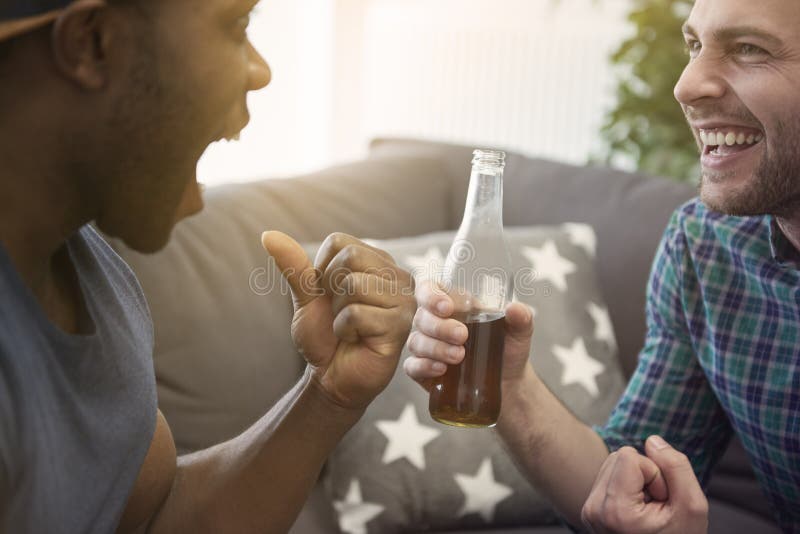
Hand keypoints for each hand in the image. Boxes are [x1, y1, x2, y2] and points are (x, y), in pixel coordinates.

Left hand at [262, 231, 415, 410]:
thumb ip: (294, 266)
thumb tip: (267, 235)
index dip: (322, 271)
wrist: (333, 378)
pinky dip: (344, 330)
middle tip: (341, 314)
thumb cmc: (325, 337)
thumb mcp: (306, 298)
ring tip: (351, 328)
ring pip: (354, 285)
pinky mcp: (401, 324)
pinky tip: (358, 340)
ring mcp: (404, 299)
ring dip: (339, 313)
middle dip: (332, 289)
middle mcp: (397, 275)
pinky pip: (356, 314)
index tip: (331, 297)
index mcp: (377, 262)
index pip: (339, 242)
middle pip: (351, 256)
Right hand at [403, 278, 534, 390]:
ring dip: (435, 348)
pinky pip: (412, 366)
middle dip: (440, 327)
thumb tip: (514, 308)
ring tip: (459, 357)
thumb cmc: (508, 350)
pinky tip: (441, 370)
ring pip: (416, 342)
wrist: (509, 384)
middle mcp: (435, 323)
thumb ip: (522, 317)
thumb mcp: (520, 331)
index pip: (428, 289)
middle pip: (422, 317)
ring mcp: (428, 347)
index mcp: (453, 304)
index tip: (448, 308)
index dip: (431, 295)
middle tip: (463, 337)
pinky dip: (423, 366)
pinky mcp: (424, 370)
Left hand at [581, 436, 708, 533]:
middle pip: (619, 456)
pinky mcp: (589, 510)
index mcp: (614, 511)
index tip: (661, 501)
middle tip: (655, 506)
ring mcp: (588, 511)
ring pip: (614, 463)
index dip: (655, 474)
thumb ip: (676, 467)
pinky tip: (637, 511)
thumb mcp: (692, 507)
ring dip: (636, 481)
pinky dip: (626, 488)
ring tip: (647, 509)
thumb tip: (652, 440)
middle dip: (644, 476)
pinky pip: (609, 477)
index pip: (629, 455)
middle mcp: (593, 509)